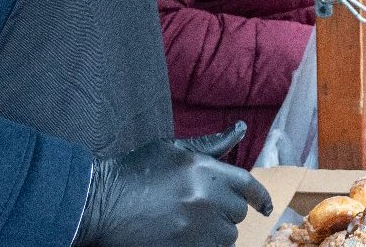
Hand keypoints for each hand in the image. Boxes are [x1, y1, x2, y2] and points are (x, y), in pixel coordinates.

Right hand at [75, 122, 272, 246]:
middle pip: (237, 212)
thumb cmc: (135, 172)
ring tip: (192, 223)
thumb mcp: (172, 150)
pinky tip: (188, 237)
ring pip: (226, 236)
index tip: (265, 207)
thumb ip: (210, 145)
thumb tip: (240, 129)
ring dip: (216, 231)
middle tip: (204, 208)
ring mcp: (193, 228)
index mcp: (203, 170)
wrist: (99, 203)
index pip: (247, 184)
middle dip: (227, 210)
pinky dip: (205, 244)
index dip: (260, 197)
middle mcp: (203, 199)